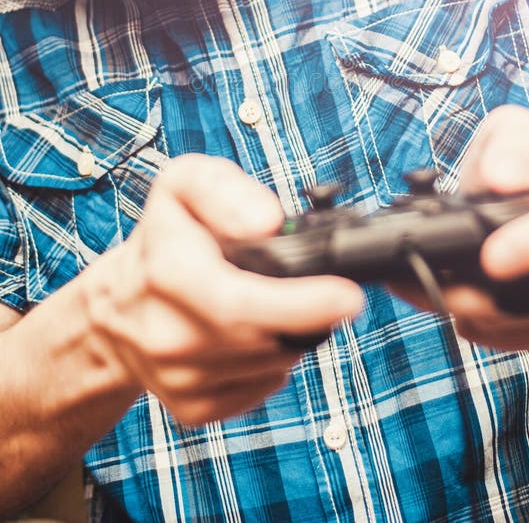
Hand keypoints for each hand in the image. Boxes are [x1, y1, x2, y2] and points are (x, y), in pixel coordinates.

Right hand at [86, 156, 363, 424]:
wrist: (116, 305)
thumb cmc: (164, 237)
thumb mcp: (184, 184)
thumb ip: (225, 190)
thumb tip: (268, 222)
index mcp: (167, 274)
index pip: (241, 304)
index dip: (304, 303)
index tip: (348, 295)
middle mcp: (168, 335)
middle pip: (267, 340)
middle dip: (314, 317)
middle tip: (339, 296)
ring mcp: (178, 378)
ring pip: (272, 365)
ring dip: (294, 334)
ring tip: (286, 302)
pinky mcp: (191, 408)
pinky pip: (261, 388)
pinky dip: (275, 361)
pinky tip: (261, 332)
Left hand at [393, 106, 528, 350]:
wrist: (516, 197)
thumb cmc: (514, 161)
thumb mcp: (510, 132)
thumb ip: (510, 146)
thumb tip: (505, 180)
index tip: (491, 259)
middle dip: (489, 291)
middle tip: (428, 281)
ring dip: (481, 311)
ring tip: (425, 288)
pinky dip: (490, 328)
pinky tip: (458, 307)